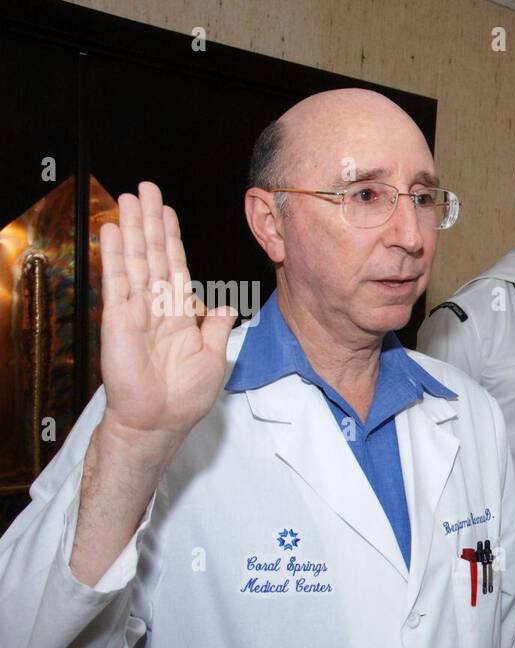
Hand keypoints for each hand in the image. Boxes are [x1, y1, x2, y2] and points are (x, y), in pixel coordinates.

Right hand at [98, 182, 236, 453]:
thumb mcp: (214, 357)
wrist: (161, 421)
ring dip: (132, 228)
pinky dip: (116, 255)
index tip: (168, 211)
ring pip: (136, 260)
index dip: (172, 237)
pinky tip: (114, 230)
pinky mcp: (119, 319)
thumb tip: (228, 304)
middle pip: (154, 254)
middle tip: (146, 187)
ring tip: (128, 197)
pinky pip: (118, 281)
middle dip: (151, 221)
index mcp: (179, 313)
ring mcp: (136, 310)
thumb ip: (218, 327)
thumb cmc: (186, 396)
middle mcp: (156, 306)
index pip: (175, 266)